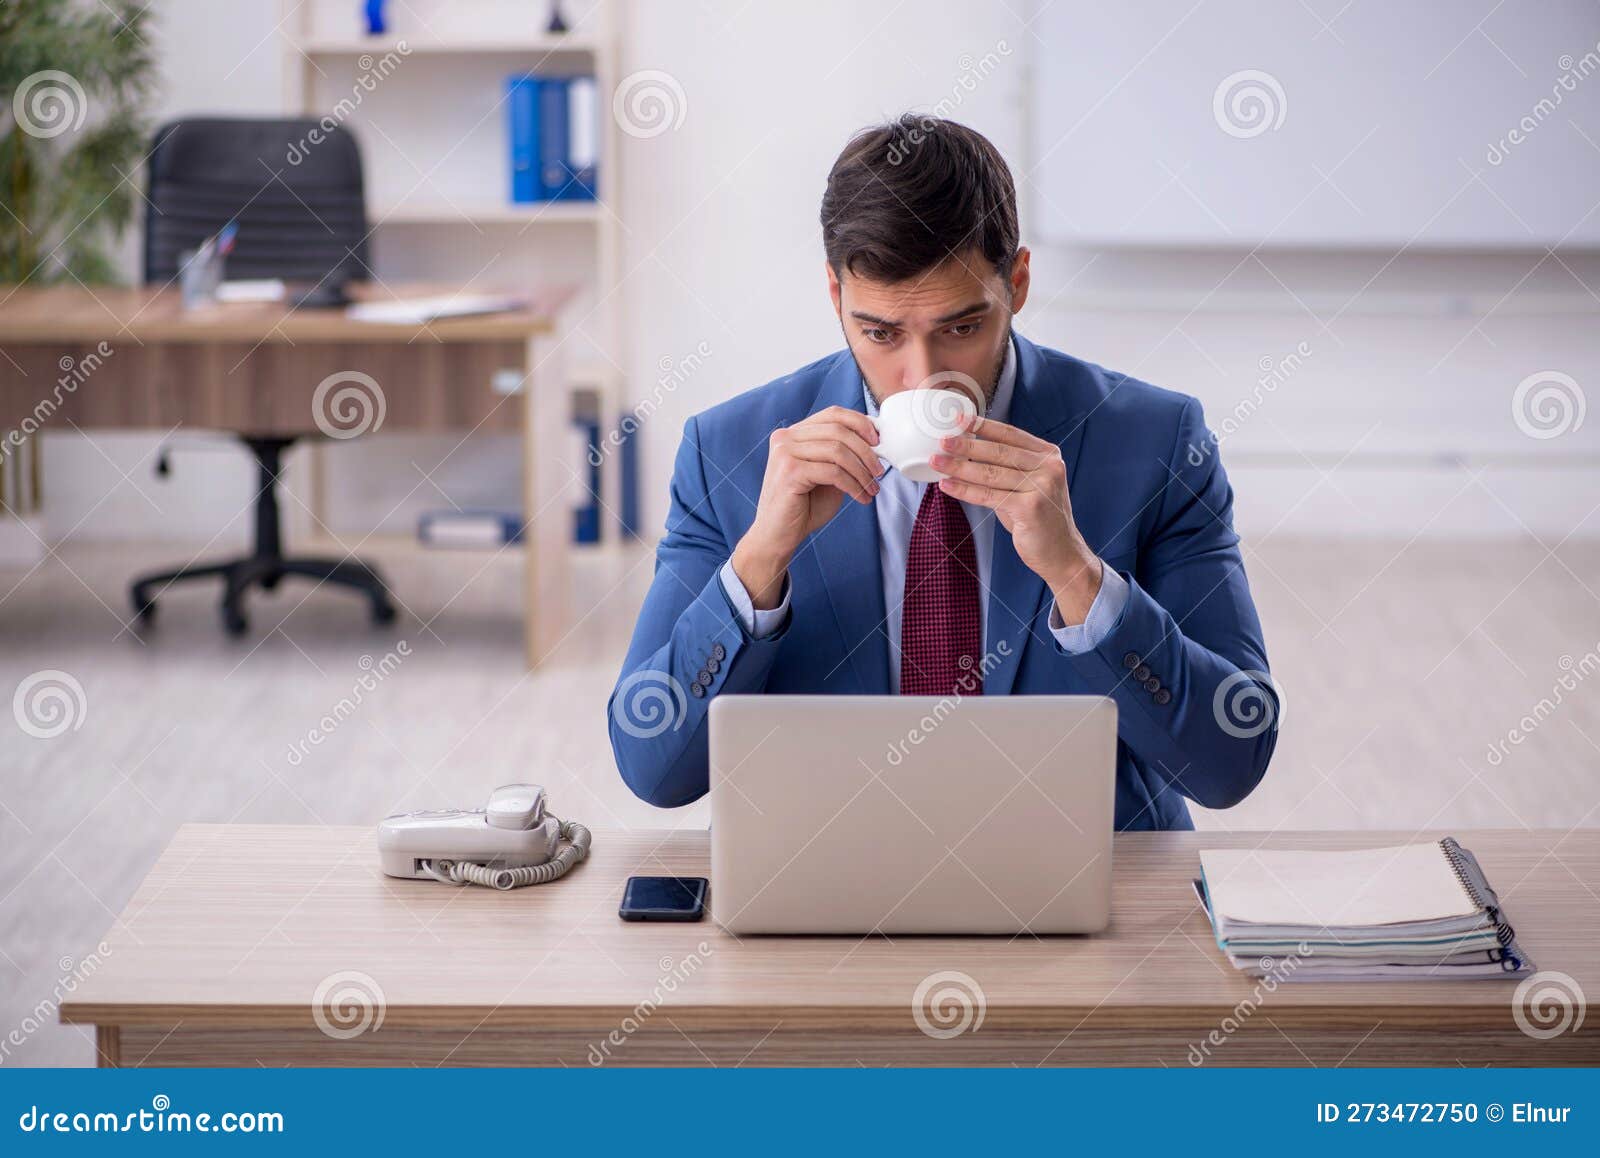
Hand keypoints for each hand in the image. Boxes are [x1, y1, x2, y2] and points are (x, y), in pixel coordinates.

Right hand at [732, 405, 881, 608]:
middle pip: (838, 431)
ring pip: (838, 451)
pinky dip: (853, 485)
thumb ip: (843, 457)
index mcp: (794, 434)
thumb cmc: (803, 508)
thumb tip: (874, 444)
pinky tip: (861, 498)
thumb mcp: (828, 475)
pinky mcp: (789, 472)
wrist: (777, 537)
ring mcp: (785, 453)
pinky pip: (833, 472)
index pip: (833, 414)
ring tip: (872, 488)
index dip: (860, 423)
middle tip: (879, 472)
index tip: (878, 442)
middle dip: (866, 451)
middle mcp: (786, 438)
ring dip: (862, 471)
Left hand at [930, 413, 1102, 623]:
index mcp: (1048, 455)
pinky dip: (965, 491)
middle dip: (967, 445)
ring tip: (937, 462)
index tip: (959, 419)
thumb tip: (965, 453)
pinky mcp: (1031, 507)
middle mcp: (1049, 467)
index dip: (983, 425)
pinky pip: (989, 496)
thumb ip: (1004, 468)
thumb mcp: (1026, 485)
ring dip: (959, 467)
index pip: (1010, 434)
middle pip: (999, 452)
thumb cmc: (1038, 518)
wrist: (1060, 551)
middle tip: (942, 440)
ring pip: (991, 473)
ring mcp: (1042, 486)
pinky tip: (947, 486)